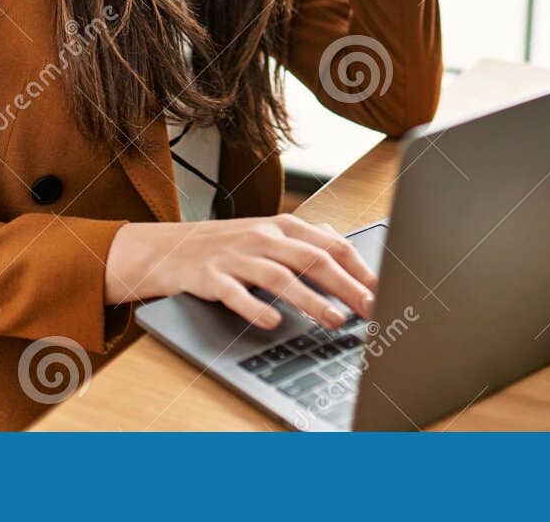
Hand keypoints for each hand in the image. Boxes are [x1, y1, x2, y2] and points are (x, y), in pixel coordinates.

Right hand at [104, 213, 376, 330]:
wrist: (167, 248)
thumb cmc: (227, 246)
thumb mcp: (268, 236)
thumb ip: (305, 242)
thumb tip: (346, 248)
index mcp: (283, 227)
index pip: (331, 244)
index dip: (359, 268)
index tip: (382, 290)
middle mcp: (263, 237)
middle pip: (313, 259)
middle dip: (346, 285)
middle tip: (370, 308)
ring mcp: (236, 256)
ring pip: (280, 276)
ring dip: (311, 299)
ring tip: (334, 320)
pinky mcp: (210, 277)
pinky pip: (235, 293)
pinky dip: (255, 308)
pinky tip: (273, 323)